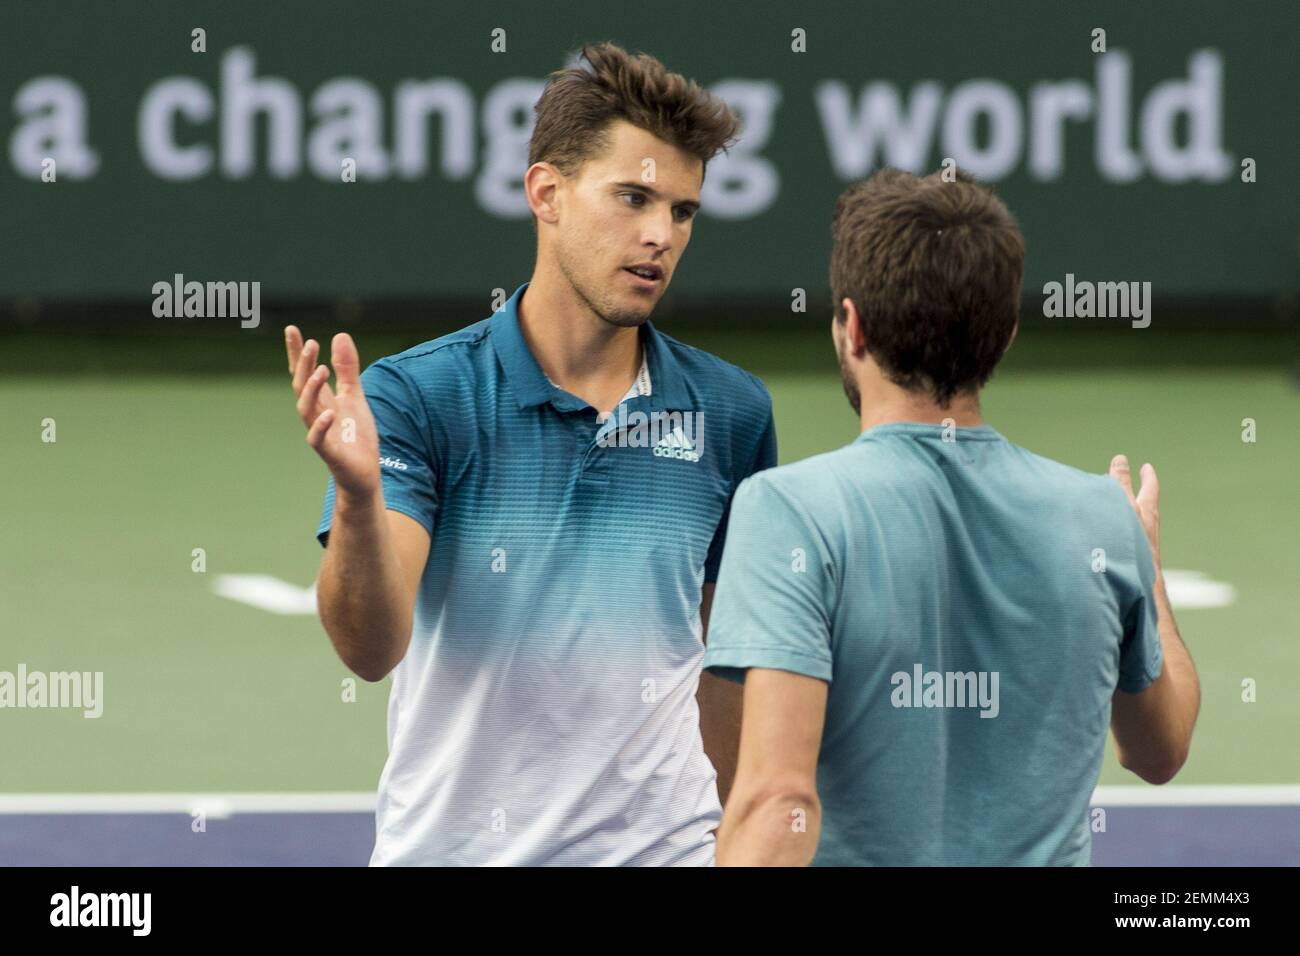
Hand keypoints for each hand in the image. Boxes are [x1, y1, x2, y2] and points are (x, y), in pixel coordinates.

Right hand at [285, 326, 380, 498]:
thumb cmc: (355, 437)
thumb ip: (347, 369)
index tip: (291, 329)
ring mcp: (320, 433)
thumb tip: (339, 335)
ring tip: (321, 369)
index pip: (304, 373)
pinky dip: (321, 426)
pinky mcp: (330, 453)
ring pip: (306, 409)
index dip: (296, 353)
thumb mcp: (355, 396)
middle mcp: (316, 414)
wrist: (364, 473)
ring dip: (312, 389)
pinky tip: (329, 413)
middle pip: (302, 386)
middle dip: (303, 365)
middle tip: (310, 344)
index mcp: (322, 400)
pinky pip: (318, 439)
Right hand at [1108, 454, 1160, 567]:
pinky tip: (1116, 537)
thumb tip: (1121, 459)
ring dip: (1132, 511)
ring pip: (1139, 521)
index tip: (1147, 467)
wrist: (1137, 581)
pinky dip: (1124, 530)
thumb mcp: (1124, 505)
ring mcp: (1143, 543)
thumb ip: (1121, 483)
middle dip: (1142, 492)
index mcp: (1147, 511)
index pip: (1150, 487)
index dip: (1147, 476)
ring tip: (1125, 507)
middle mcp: (1147, 526)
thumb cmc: (1131, 540)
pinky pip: (1131, 537)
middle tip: (1144, 480)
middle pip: (1146, 504)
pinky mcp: (1136, 558)